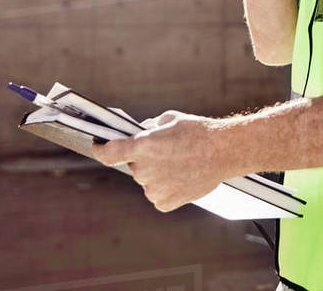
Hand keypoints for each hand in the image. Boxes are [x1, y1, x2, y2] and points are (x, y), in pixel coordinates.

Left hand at [91, 111, 232, 212]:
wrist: (224, 151)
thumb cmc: (198, 131)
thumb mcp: (169, 119)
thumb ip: (148, 128)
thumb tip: (137, 134)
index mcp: (142, 146)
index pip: (108, 154)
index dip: (100, 150)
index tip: (98, 146)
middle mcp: (144, 170)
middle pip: (135, 166)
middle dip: (145, 159)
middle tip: (167, 152)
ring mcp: (154, 189)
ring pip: (147, 182)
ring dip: (157, 175)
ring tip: (180, 164)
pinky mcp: (165, 203)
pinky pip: (158, 196)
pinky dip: (167, 188)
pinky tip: (182, 177)